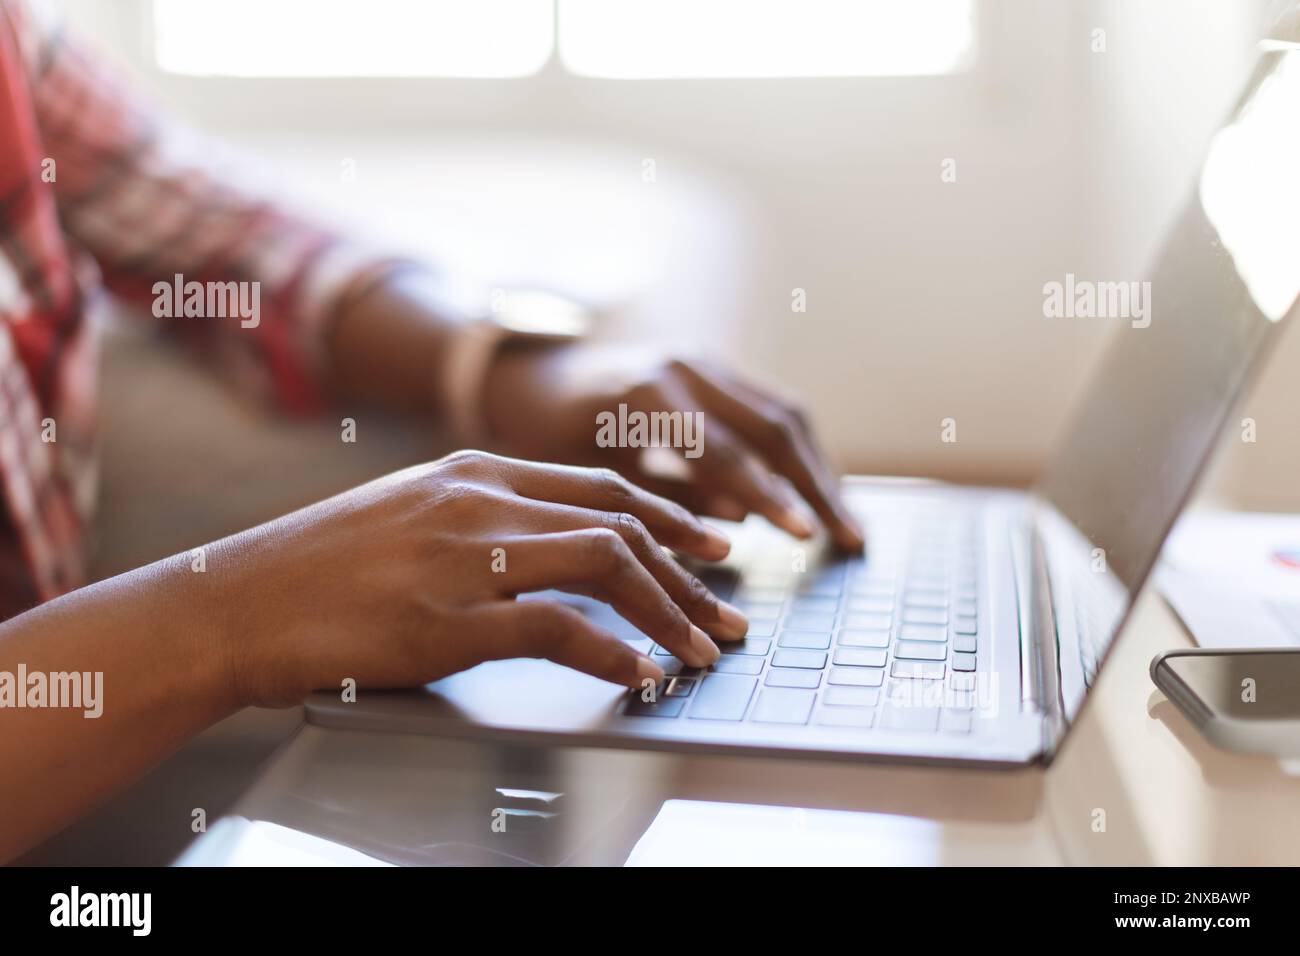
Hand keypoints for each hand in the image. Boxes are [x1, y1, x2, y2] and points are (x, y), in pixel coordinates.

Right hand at [217, 451, 748, 706]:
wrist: (237, 601)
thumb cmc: (319, 567)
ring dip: (668, 610)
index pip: (600, 486)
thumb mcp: (409, 514)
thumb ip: (480, 519)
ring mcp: (466, 555)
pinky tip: (638, 673)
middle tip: (728, 608)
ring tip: (702, 647)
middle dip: (688, 568)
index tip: (711, 543)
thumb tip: (547, 550)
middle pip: (619, 521)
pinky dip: (611, 652)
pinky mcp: (449, 618)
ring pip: (606, 562)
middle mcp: (481, 500)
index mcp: (474, 471)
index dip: (669, 516)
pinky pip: (558, 628)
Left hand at [483, 345, 865, 550]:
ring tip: (846, 525)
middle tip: (849, 540)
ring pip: (783, 413)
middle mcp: (686, 365)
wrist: (532, 375)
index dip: (766, 496)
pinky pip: (774, 409)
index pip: (723, 449)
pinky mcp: (719, 369)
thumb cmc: (548, 436)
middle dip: (815, 486)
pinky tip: (821, 493)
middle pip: (770, 425)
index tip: (803, 536)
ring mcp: (707, 361)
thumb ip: (662, 499)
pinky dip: (802, 453)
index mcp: (645, 392)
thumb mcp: (591, 474)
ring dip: (820, 470)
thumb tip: (738, 527)